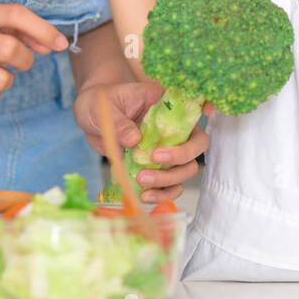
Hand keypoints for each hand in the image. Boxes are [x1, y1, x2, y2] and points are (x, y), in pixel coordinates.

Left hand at [72, 81, 211, 202]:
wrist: (90, 118)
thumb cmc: (99, 103)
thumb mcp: (105, 108)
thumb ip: (119, 123)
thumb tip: (134, 140)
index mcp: (162, 104)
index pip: (192, 105)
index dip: (206, 108)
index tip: (209, 111)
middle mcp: (171, 127)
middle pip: (196, 144)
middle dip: (180, 157)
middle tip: (154, 159)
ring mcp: (165, 149)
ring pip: (186, 169)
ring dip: (169, 180)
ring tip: (141, 181)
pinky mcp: (154, 168)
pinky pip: (169, 185)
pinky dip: (162, 193)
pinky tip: (144, 196)